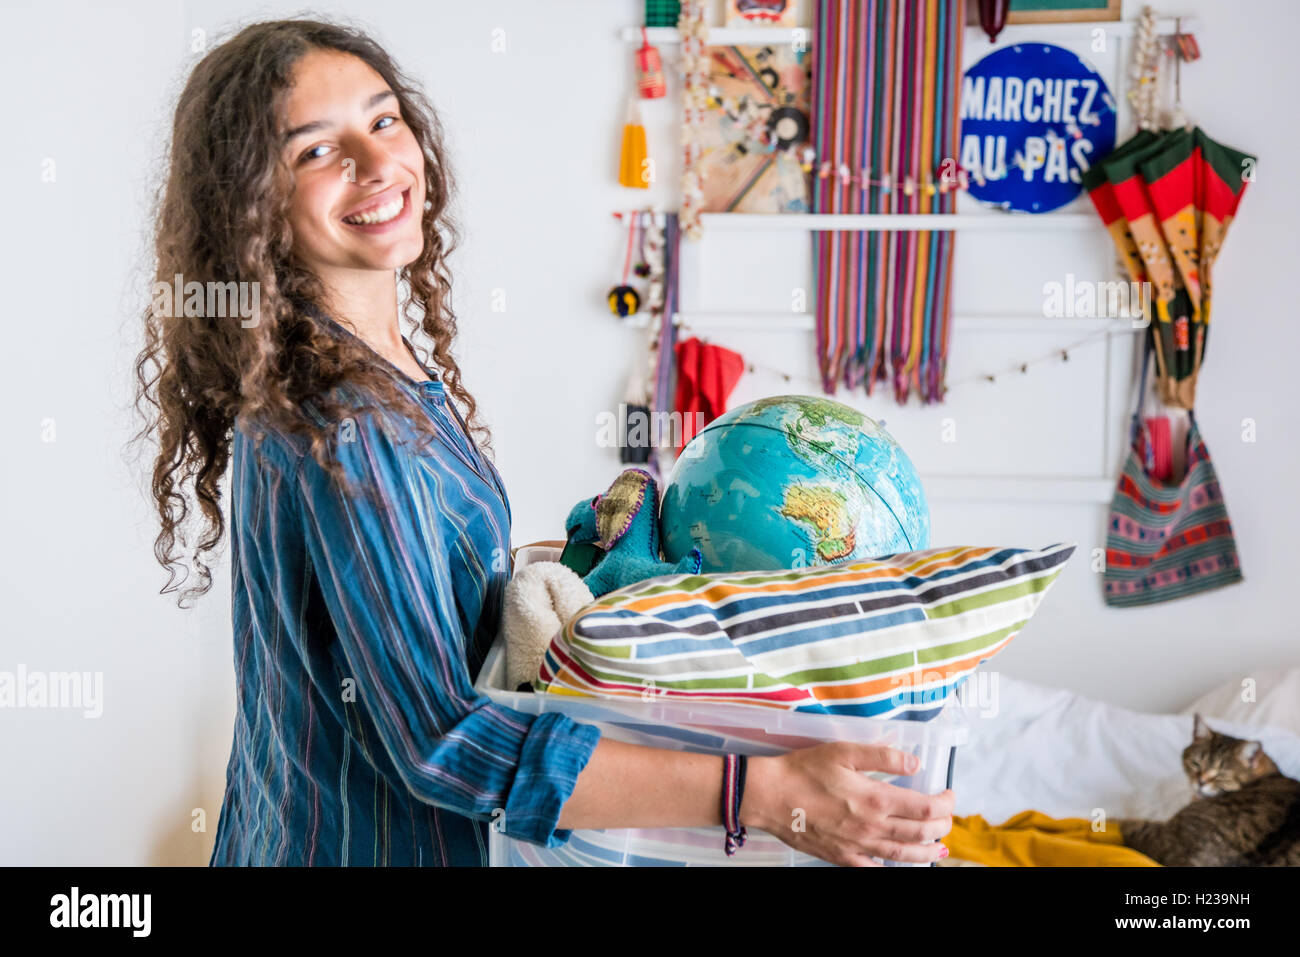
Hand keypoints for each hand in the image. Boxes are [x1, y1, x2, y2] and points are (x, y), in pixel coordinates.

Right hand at [740, 742, 954, 866]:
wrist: (769, 796)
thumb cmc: (803, 770)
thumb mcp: (843, 752)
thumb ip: (882, 757)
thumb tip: (914, 764)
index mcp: (875, 799)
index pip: (925, 808)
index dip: (945, 803)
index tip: (949, 794)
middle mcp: (872, 827)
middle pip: (921, 834)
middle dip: (941, 826)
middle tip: (947, 817)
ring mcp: (858, 846)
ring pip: (904, 856)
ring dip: (928, 853)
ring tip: (940, 850)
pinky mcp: (842, 857)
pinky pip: (874, 868)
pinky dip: (893, 868)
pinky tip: (900, 864)